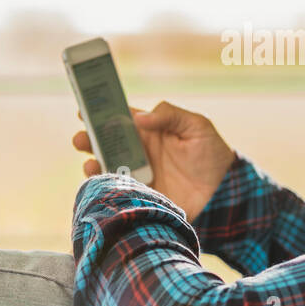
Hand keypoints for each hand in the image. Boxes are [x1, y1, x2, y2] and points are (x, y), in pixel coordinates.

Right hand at [72, 100, 236, 221]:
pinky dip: (105, 186)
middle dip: (89, 139)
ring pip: (106, 166)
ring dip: (93, 163)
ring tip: (91, 163)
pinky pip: (116, 190)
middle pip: (105, 142)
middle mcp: (139, 151)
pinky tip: (103, 182)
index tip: (84, 111)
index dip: (101, 113)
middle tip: (80, 139)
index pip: (120, 118)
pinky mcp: (140, 195)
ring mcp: (137, 173)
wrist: (224, 193)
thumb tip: (139, 117)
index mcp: (150, 131)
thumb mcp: (196, 126)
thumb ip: (169, 115)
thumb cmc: (212, 154)